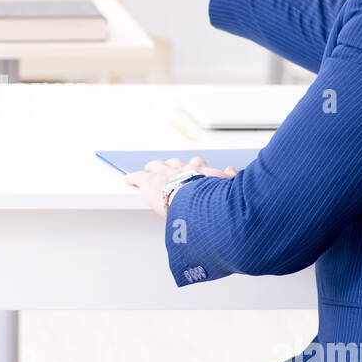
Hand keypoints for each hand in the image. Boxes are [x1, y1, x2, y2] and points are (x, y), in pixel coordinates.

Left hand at [123, 156, 238, 215]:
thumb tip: (232, 171)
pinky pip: (138, 177)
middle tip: (170, 170)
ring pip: (157, 166)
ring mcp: (165, 173)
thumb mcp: (227, 185)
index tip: (196, 167)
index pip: (198, 165)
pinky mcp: (149, 181)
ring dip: (155, 168)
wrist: (194, 198)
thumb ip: (229, 177)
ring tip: (151, 170)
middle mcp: (181, 169)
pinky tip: (129, 179)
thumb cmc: (211, 196)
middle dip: (173, 165)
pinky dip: (134, 178)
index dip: (196, 166)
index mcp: (199, 171)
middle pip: (176, 162)